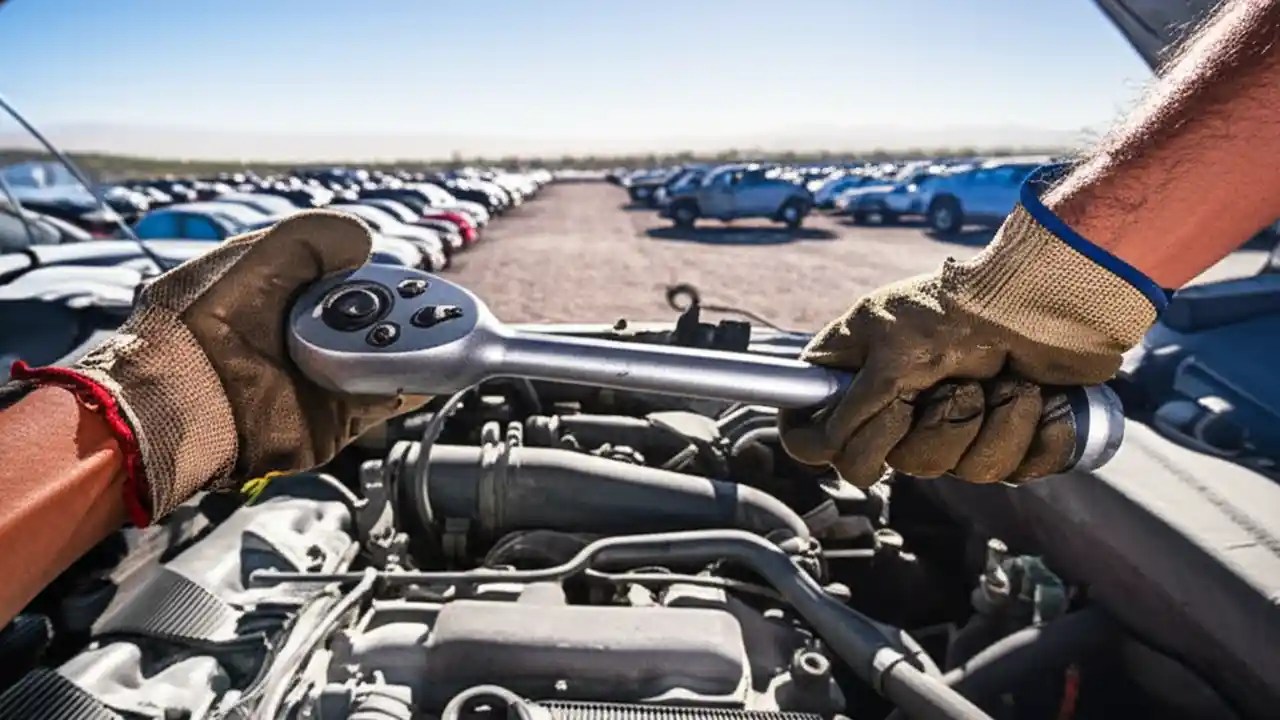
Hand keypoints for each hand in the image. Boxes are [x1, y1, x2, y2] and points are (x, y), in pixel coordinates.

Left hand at [74, 211, 424, 520]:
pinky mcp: (332, 422)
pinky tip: (432, 370)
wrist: (179, 401)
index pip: (347, 280)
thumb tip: (364, 240)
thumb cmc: (197, 326)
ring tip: (438, 337)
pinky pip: (384, 404)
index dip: (378, 277)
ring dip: (416, 350)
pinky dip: (411, 387)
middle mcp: (304, 340)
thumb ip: (310, 239)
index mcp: (282, 297)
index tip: (403, 278)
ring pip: (387, 362)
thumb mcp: (253, 257)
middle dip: (405, 315)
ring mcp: (320, 383)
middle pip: (376, 322)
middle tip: (428, 311)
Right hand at [779, 205, 1159, 486]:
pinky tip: (1041, 400)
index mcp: (858, 376)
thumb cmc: (964, 309)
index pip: (814, 437)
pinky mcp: (1006, 437)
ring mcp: (952, 424)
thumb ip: (853, 407)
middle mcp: (899, 406)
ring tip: (1008, 384)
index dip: (826, 443)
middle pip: (890, 464)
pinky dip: (1032, 433)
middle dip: (933, 426)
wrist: (1052, 298)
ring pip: (952, 471)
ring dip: (987, 425)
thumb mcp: (891, 351)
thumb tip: (828, 450)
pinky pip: (1011, 470)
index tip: (857, 429)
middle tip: (956, 384)